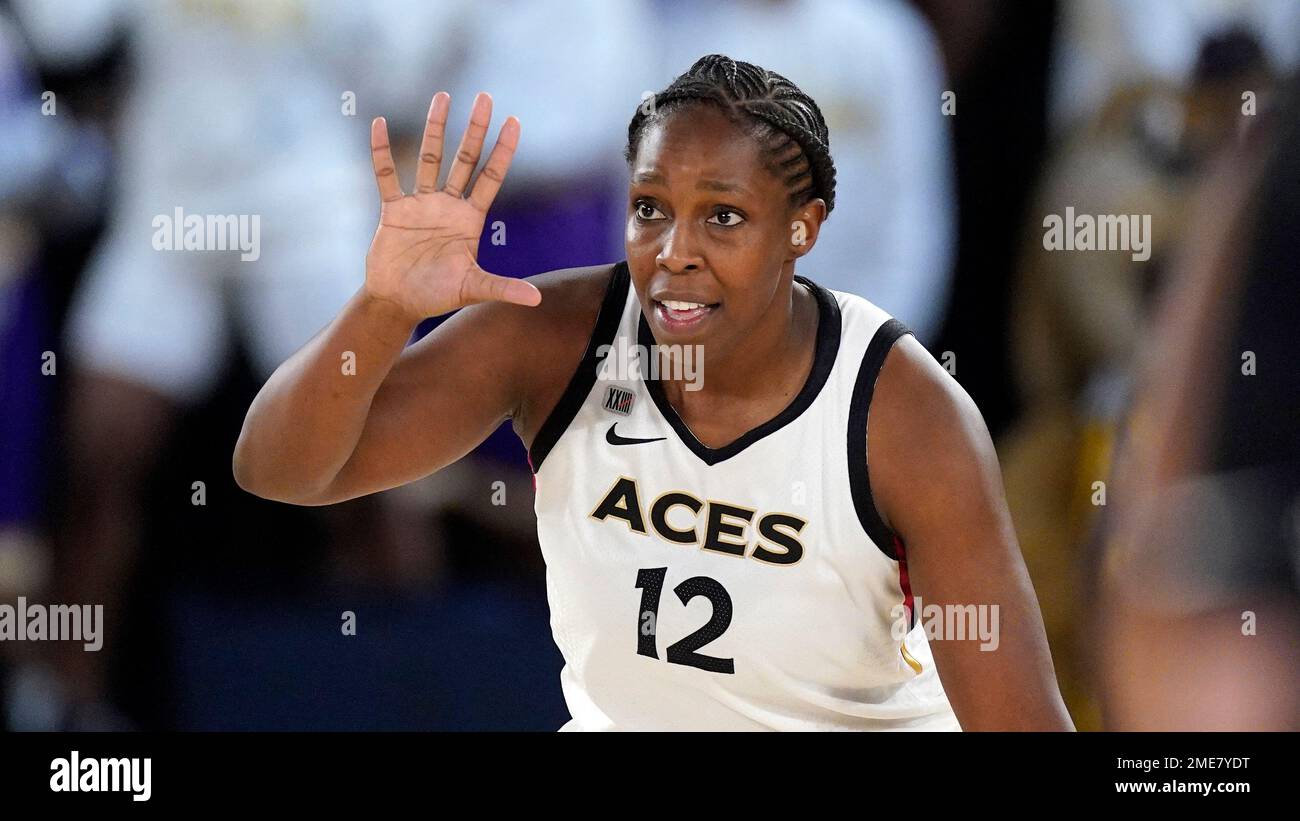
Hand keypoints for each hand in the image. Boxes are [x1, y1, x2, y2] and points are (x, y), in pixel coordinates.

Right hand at [364, 91, 539, 321]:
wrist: (400, 302)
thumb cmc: (438, 295)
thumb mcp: (473, 289)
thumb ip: (502, 288)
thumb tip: (536, 300)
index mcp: (470, 220)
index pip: (490, 178)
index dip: (502, 151)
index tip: (514, 121)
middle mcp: (448, 205)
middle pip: (464, 159)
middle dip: (475, 129)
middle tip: (485, 97)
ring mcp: (420, 204)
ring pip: (429, 158)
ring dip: (435, 128)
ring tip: (442, 96)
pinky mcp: (393, 210)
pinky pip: (386, 175)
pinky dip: (381, 151)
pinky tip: (380, 124)